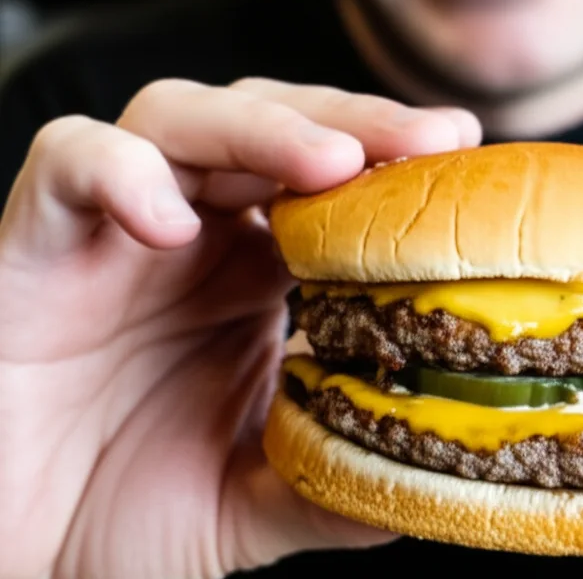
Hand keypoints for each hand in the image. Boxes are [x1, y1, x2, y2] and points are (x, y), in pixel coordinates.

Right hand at [0, 79, 480, 578]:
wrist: (3, 551)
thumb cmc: (114, 508)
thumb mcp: (245, 498)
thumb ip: (329, 478)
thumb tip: (434, 480)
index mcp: (256, 266)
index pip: (333, 175)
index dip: (396, 159)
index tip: (468, 155)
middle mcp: (195, 226)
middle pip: (274, 119)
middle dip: (353, 120)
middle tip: (432, 138)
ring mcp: (114, 222)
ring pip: (183, 114)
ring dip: (261, 127)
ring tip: (330, 162)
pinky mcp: (33, 235)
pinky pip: (70, 162)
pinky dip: (120, 172)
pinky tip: (170, 222)